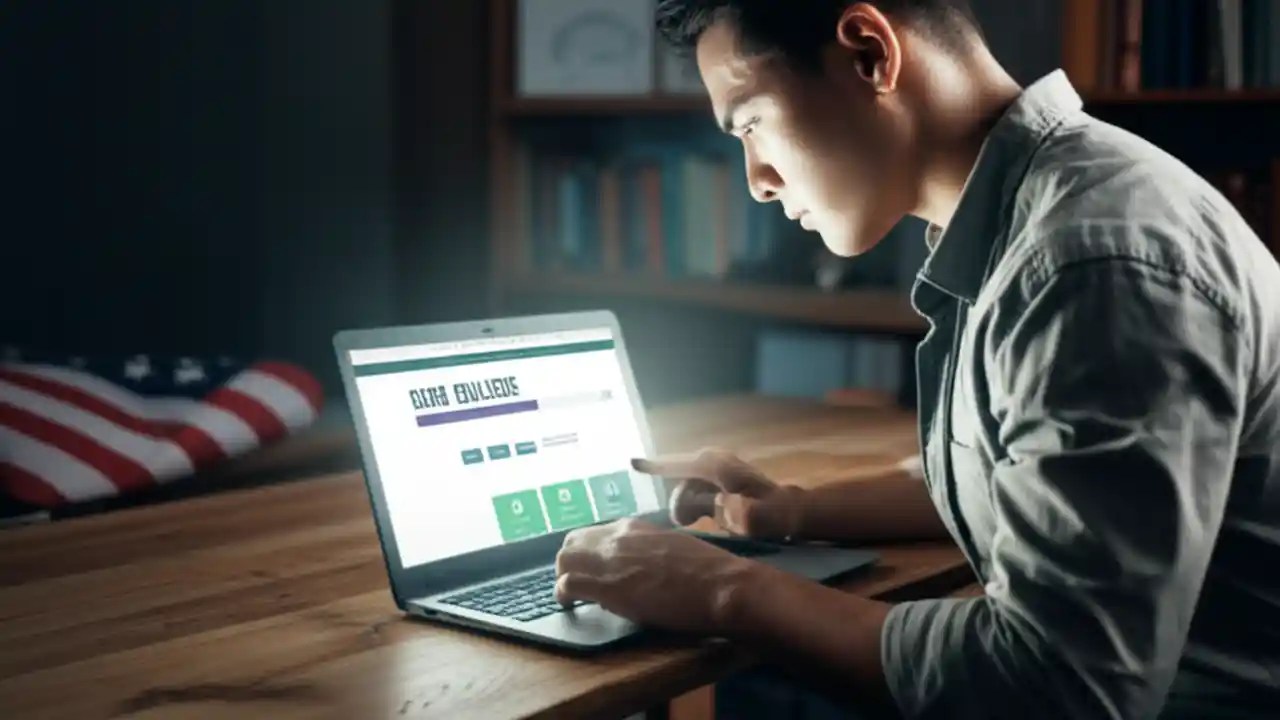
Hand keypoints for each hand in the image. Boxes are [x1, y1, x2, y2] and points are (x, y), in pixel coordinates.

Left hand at [554, 518, 762, 632]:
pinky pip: (567, 585)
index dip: (591, 552)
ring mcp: (610, 559)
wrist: (720, 584)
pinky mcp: (606, 586)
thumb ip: (650, 549)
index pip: (596, 533)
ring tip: (572, 596)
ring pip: (563, 559)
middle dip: (571, 561)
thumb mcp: (674, 547)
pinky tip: (570, 605)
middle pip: (572, 542)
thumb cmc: (709, 570)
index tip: (595, 567)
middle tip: (578, 581)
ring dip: (564, 576)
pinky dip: (563, 595)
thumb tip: (641, 563)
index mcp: (635, 527)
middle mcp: (617, 537)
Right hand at [632, 449, 805, 540]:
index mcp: (715, 466)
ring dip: (688, 505)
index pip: (677, 464)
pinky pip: (696, 488)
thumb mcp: (747, 517)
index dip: (654, 466)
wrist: (790, 512)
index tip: (632, 463)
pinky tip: (697, 517)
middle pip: (680, 479)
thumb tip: (710, 507)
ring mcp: (717, 467)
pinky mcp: (720, 477)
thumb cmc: (769, 515)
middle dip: (680, 502)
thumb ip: (726, 510)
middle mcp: (713, 461)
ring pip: (687, 486)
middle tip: (688, 522)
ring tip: (695, 522)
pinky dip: (692, 502)